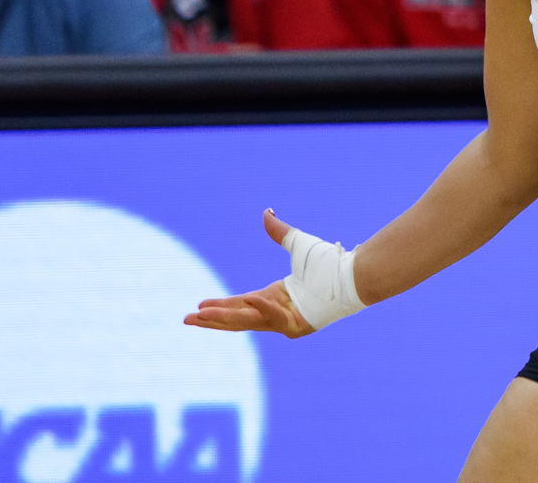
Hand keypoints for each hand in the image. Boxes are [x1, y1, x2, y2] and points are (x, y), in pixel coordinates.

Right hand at [184, 210, 317, 336]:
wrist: (351, 272)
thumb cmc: (329, 261)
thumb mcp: (298, 244)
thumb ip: (279, 232)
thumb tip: (267, 212)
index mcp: (275, 297)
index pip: (240, 304)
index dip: (219, 305)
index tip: (198, 306)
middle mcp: (278, 313)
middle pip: (238, 318)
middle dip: (212, 320)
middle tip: (187, 319)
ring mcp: (287, 322)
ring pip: (249, 321)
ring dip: (224, 319)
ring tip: (201, 315)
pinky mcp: (298, 326)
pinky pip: (274, 318)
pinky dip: (261, 308)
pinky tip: (247, 299)